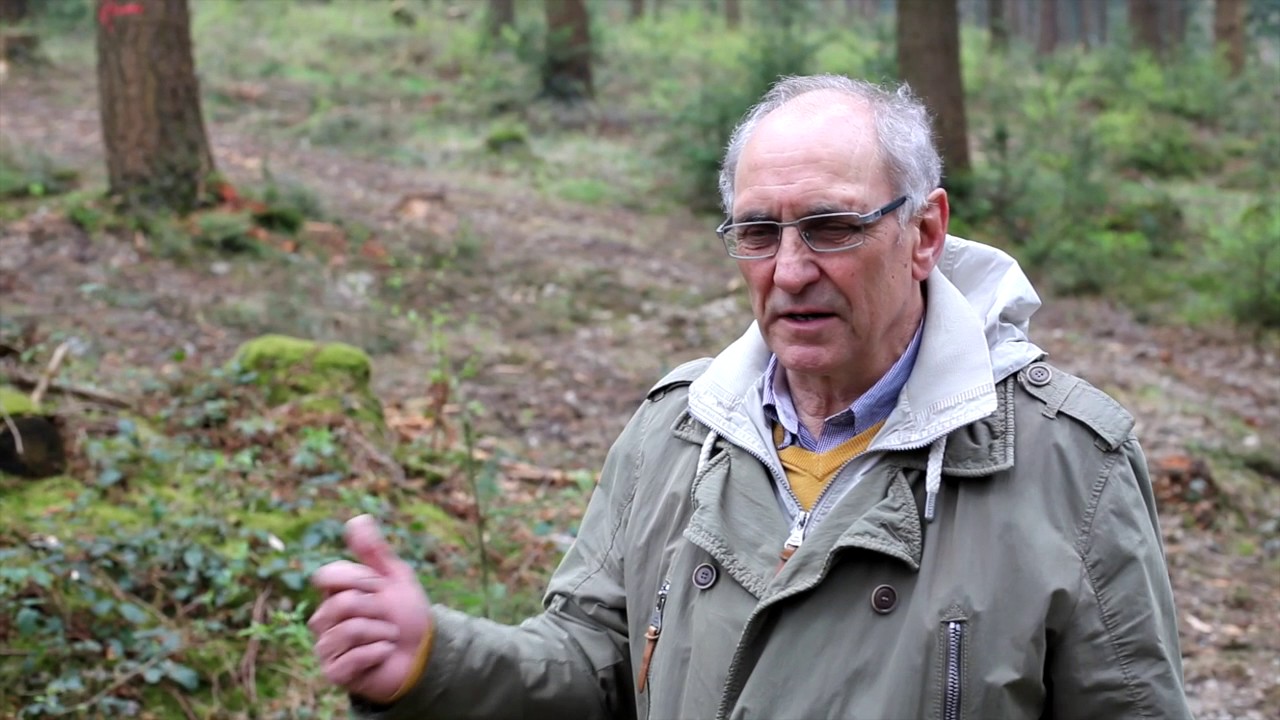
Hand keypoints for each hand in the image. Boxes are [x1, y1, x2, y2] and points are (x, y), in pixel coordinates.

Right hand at [308, 515, 432, 703]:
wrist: (422, 651)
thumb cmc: (405, 613)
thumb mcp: (394, 576)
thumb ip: (374, 551)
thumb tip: (358, 519)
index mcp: (333, 594)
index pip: (326, 576)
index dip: (359, 578)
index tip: (380, 585)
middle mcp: (323, 619)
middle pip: (343, 603)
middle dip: (377, 608)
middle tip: (388, 617)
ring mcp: (326, 647)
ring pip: (351, 629)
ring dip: (382, 631)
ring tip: (388, 637)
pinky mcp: (335, 672)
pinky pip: (355, 656)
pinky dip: (379, 652)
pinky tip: (383, 654)